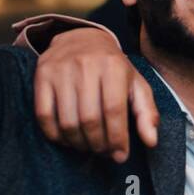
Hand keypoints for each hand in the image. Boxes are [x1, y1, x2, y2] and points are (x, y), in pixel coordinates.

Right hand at [33, 28, 159, 162]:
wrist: (82, 39)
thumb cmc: (114, 68)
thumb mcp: (136, 84)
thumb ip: (146, 112)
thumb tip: (151, 141)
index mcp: (113, 66)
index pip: (114, 110)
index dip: (117, 138)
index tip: (120, 155)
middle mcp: (86, 65)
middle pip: (90, 119)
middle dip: (98, 144)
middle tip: (104, 152)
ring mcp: (60, 70)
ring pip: (67, 122)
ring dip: (79, 143)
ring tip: (88, 146)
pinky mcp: (42, 76)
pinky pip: (44, 116)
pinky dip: (56, 136)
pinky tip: (68, 139)